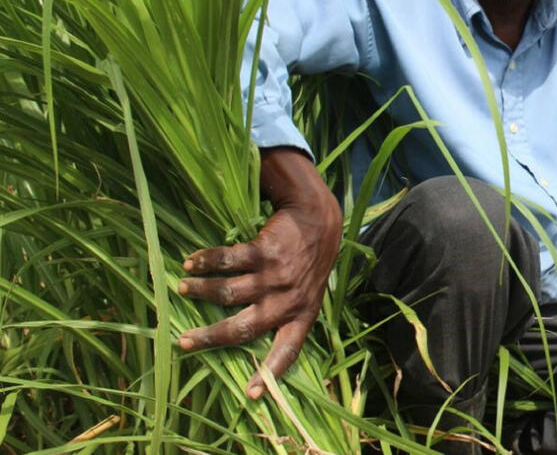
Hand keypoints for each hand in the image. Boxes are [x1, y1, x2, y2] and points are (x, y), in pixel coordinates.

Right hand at [177, 147, 341, 399]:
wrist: (318, 218)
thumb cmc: (309, 260)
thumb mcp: (309, 291)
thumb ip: (288, 312)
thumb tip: (252, 337)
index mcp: (303, 315)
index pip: (288, 350)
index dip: (270, 372)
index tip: (252, 394)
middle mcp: (289, 300)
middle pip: (243, 327)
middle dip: (210, 338)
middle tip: (184, 342)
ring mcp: (276, 276)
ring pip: (228, 292)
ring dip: (200, 290)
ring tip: (182, 288)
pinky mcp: (264, 252)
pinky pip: (227, 261)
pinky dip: (205, 261)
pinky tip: (191, 261)